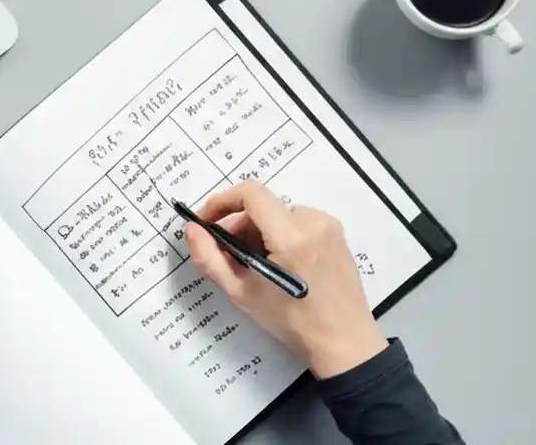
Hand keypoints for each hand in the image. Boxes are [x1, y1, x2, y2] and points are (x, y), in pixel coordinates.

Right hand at [184, 182, 386, 378]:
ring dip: (260, 233)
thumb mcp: (241, 293)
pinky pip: (298, 223)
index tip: (207, 222)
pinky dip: (281, 236)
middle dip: (239, 226)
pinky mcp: (337, 233)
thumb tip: (192, 229)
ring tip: (257, 267)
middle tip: (229, 258)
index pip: (250, 193)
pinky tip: (280, 266)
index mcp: (291, 235)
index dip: (222, 201)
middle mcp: (313, 221)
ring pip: (278, 215)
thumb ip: (210, 258)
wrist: (343, 342)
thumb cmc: (291, 322)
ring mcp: (329, 225)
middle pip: (262, 207)